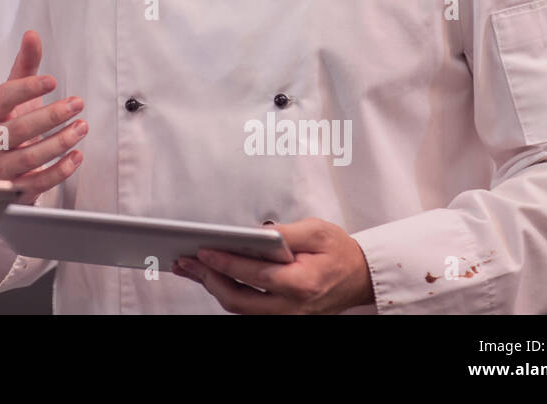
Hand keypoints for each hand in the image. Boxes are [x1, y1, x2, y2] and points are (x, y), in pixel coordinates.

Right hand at [0, 30, 84, 203]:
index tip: (53, 80)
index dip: (26, 89)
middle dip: (51, 116)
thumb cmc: (11, 122)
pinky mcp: (17, 187)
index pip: (3, 98)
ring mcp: (2, 166)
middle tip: (78, 104)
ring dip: (59, 142)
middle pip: (18, 129)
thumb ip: (25, 65)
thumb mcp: (15, 93)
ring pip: (29, 157)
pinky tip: (78, 156)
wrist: (0, 165)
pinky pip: (37, 182)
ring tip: (82, 127)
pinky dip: (60, 170)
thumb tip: (32, 34)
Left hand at [171, 217, 374, 313]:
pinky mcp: (281, 316)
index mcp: (301, 283)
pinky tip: (211, 278)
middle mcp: (292, 306)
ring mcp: (286, 316)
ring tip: (190, 268)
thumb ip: (284, 232)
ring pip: (240, 309)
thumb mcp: (316, 230)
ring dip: (212, 287)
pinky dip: (227, 293)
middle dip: (208, 279)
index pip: (254, 275)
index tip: (204, 250)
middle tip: (186, 261)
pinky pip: (247, 310)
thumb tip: (252, 233)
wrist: (360, 277)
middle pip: (239, 300)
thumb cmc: (339, 252)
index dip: (225, 262)